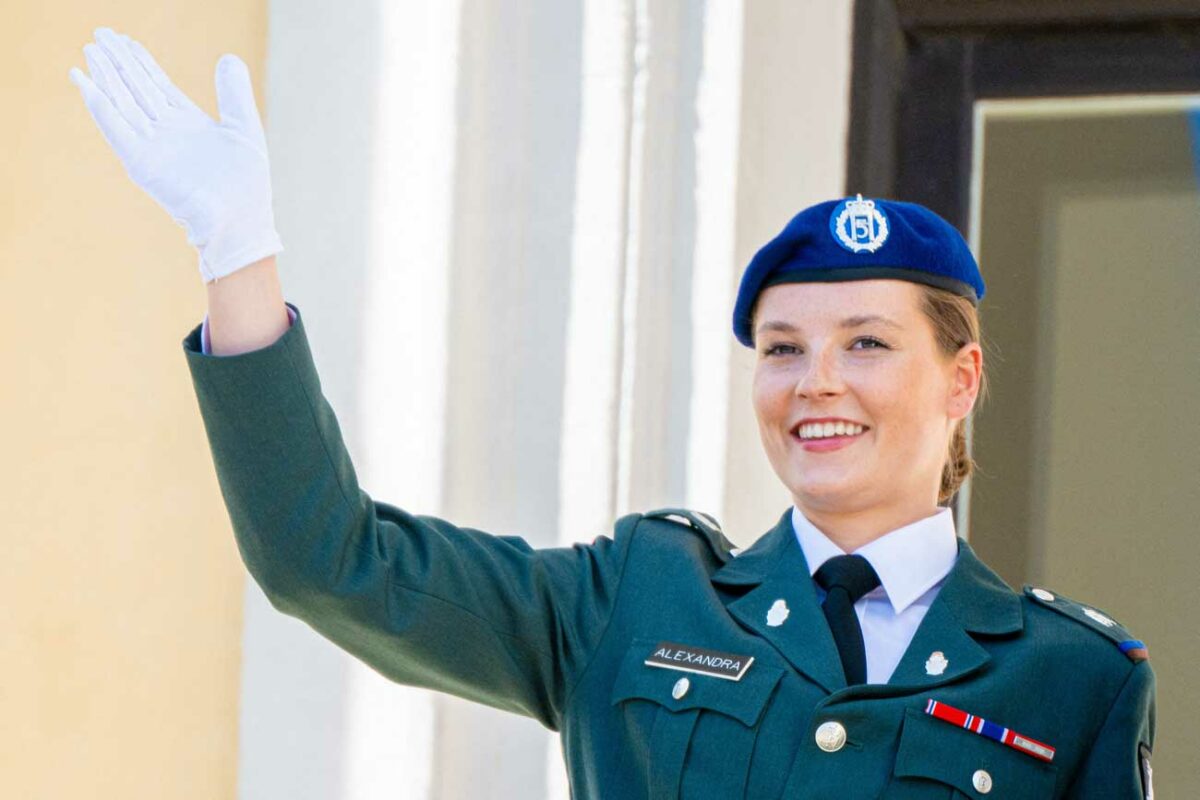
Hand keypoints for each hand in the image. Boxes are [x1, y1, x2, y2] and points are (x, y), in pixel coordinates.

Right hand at [70, 27, 282, 282]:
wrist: (242, 222)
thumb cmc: (247, 185)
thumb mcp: (244, 128)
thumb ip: (234, 94)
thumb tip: (229, 57)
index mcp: (187, 124)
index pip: (157, 85)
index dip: (140, 61)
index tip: (123, 38)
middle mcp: (166, 133)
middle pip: (135, 89)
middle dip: (117, 62)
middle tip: (98, 34)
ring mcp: (152, 148)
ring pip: (122, 104)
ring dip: (105, 77)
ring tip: (89, 50)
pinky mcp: (142, 165)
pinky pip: (116, 130)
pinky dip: (101, 107)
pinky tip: (86, 84)